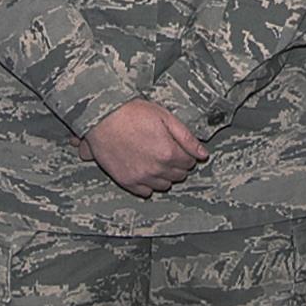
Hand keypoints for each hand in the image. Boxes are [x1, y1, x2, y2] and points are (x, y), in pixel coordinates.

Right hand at [83, 100, 209, 196]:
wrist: (101, 118)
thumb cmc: (132, 112)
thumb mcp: (164, 117)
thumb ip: (186, 138)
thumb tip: (203, 154)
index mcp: (169, 153)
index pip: (189, 162)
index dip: (187, 154)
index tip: (179, 147)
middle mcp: (157, 169)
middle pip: (178, 175)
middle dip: (177, 165)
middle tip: (168, 152)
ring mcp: (141, 177)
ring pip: (164, 185)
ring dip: (164, 175)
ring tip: (156, 160)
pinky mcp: (126, 181)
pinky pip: (145, 192)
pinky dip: (148, 184)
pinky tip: (145, 171)